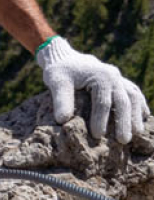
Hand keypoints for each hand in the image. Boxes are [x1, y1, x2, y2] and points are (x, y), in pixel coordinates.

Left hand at [36, 36, 150, 142]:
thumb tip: (62, 120)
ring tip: (136, 134)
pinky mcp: (121, 82)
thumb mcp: (56, 82)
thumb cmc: (60, 71)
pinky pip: (135, 93)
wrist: (65, 58)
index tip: (97, 135)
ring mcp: (119, 78)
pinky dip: (140, 105)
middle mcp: (113, 75)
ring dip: (135, 115)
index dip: (100, 119)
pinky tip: (142, 118)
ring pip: (133, 97)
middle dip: (123, 121)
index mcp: (99, 75)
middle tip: (122, 141)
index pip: (103, 101)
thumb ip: (60, 99)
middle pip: (123, 100)